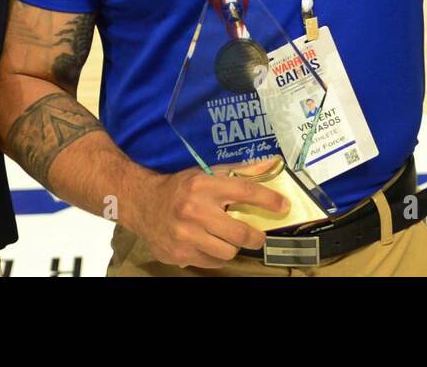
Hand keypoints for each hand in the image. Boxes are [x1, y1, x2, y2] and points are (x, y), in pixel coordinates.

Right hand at [125, 161, 290, 268]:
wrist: (142, 203)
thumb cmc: (179, 187)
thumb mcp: (205, 173)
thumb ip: (238, 171)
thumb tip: (270, 164)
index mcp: (203, 185)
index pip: (244, 192)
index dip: (268, 200)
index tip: (284, 206)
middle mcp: (194, 211)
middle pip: (240, 233)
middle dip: (255, 237)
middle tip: (258, 236)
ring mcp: (185, 236)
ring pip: (227, 252)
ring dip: (232, 247)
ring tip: (225, 238)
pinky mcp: (178, 254)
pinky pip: (211, 263)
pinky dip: (214, 255)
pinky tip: (207, 244)